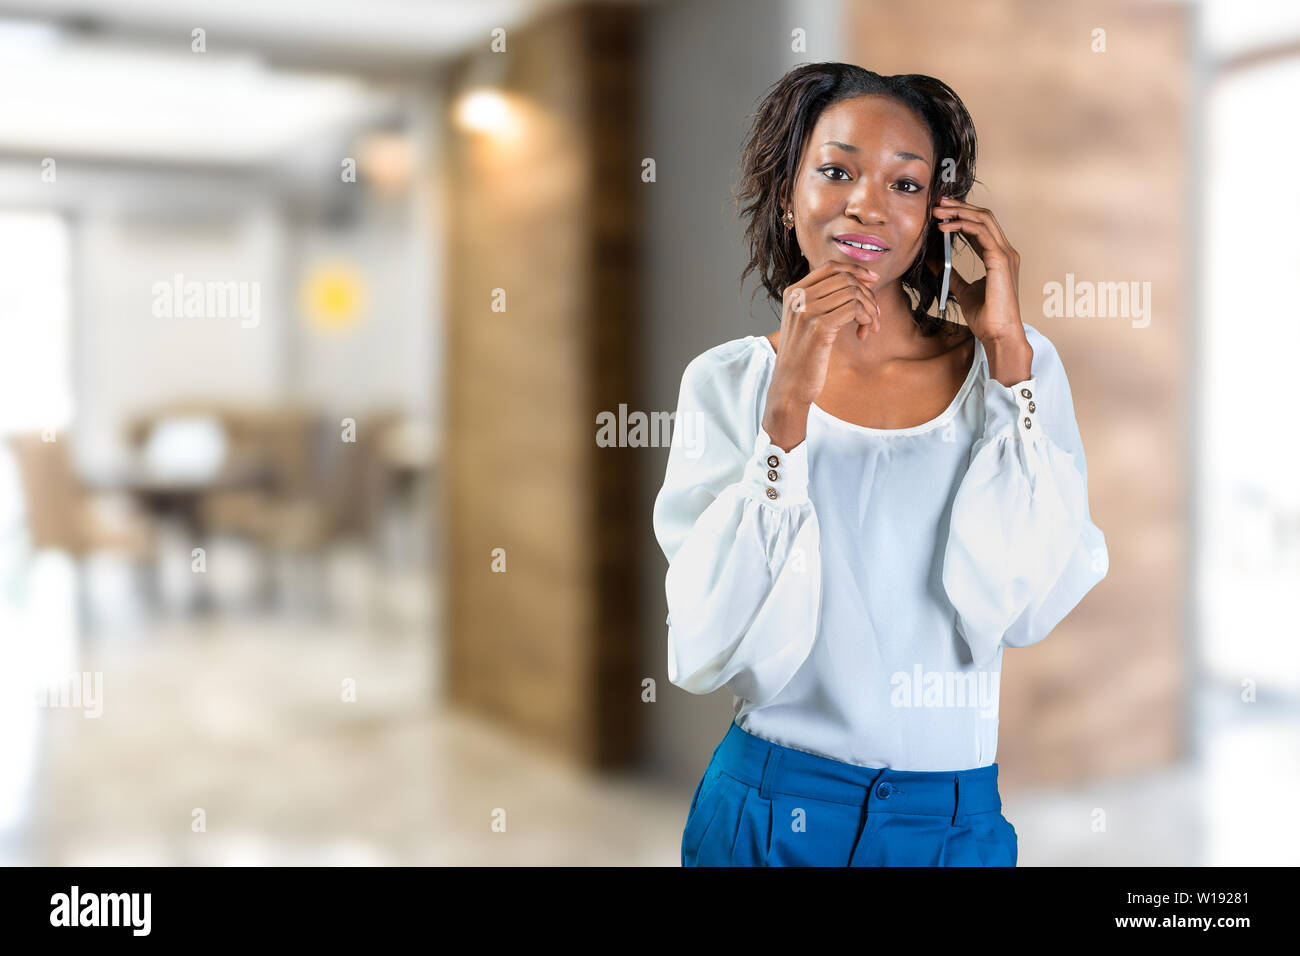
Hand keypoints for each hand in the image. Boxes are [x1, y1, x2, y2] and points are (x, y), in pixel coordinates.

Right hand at [762, 261, 878, 449]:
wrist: (789, 385)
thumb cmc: (803, 356)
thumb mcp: (807, 321)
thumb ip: (822, 300)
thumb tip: (857, 282)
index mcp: (793, 292)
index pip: (830, 267)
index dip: (856, 270)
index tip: (873, 280)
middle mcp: (798, 297)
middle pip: (845, 279)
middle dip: (867, 294)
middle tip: (874, 315)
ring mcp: (806, 311)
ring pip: (853, 293)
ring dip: (870, 309)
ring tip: (870, 327)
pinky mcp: (819, 327)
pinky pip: (854, 309)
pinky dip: (866, 319)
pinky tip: (863, 334)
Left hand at [928, 196, 1025, 347]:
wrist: (998, 333)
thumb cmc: (986, 316)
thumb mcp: (962, 290)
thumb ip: (951, 274)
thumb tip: (933, 261)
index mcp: (998, 257)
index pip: (981, 226)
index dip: (962, 215)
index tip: (942, 211)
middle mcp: (1005, 252)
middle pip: (984, 217)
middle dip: (960, 207)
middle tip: (937, 203)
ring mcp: (1005, 254)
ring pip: (983, 220)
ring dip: (959, 212)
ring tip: (937, 211)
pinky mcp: (1001, 261)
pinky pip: (982, 233)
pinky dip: (962, 226)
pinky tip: (944, 228)